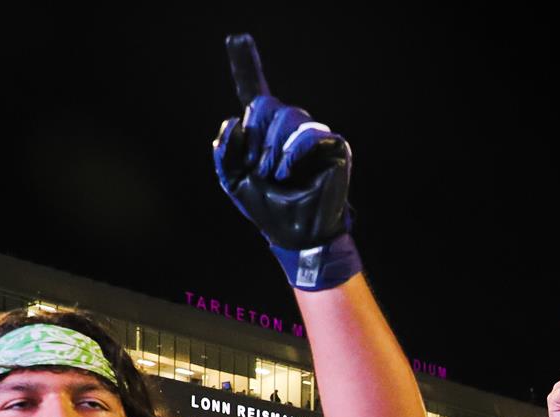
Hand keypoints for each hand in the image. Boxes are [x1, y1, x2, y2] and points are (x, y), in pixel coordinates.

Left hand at [212, 34, 358, 289]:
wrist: (294, 236)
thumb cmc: (267, 210)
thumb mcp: (233, 180)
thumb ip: (225, 151)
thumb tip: (233, 121)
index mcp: (266, 133)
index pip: (256, 92)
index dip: (245, 63)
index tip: (236, 38)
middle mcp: (290, 129)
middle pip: (267, 106)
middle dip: (256, 137)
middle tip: (259, 168)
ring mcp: (313, 137)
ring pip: (288, 117)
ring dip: (273, 149)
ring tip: (274, 175)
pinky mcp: (334, 148)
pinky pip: (310, 133)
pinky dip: (294, 151)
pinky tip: (288, 172)